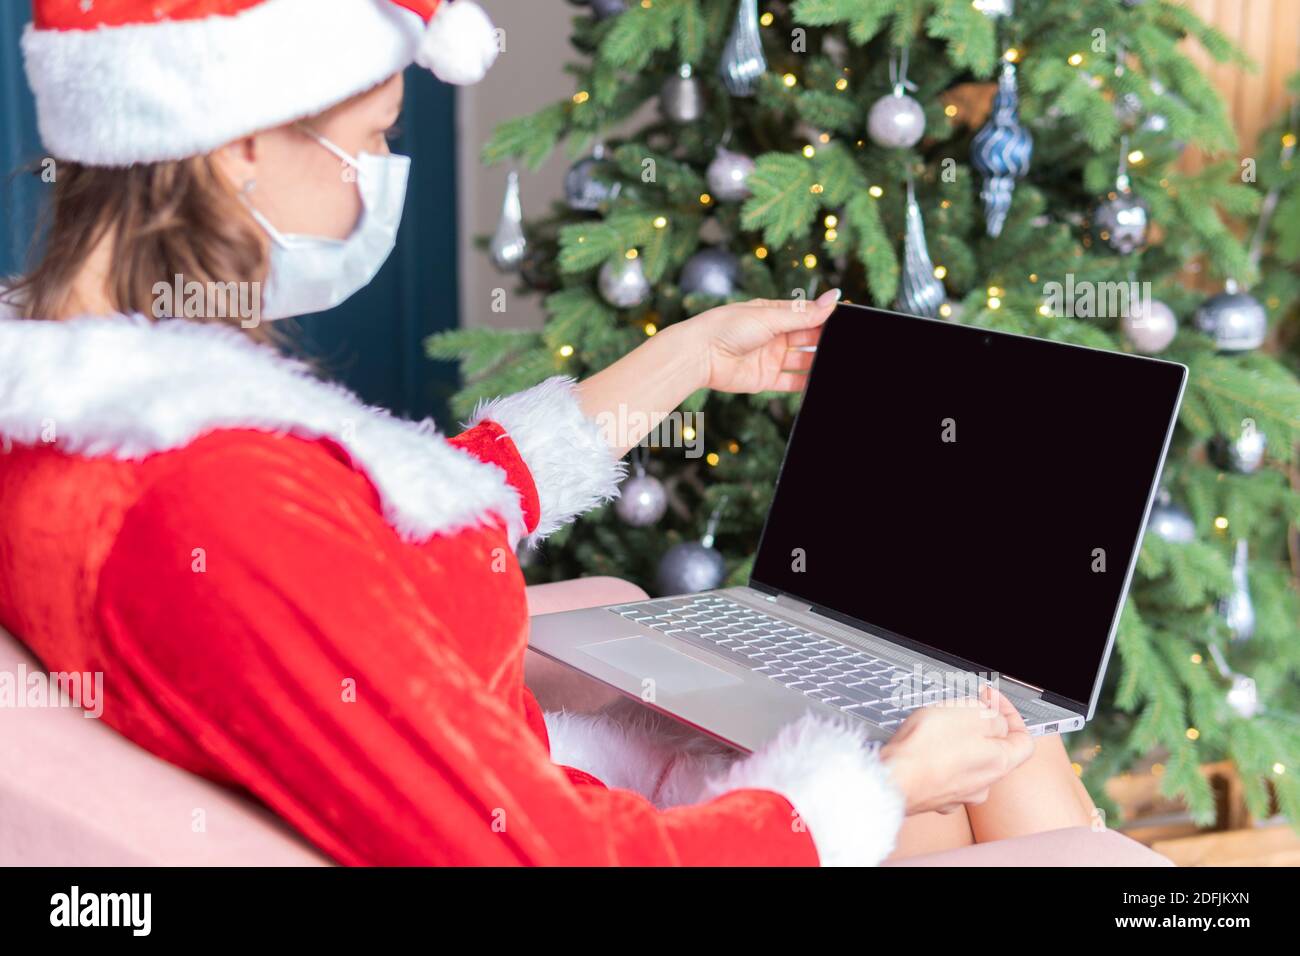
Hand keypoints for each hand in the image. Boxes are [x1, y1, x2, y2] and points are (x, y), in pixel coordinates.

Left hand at [686, 289, 841, 393]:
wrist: (699, 355)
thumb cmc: (728, 327)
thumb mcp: (770, 316)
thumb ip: (804, 314)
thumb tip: (835, 298)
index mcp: (774, 313)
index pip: (807, 314)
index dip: (826, 318)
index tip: (848, 322)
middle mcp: (774, 335)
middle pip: (808, 338)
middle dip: (825, 340)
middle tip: (848, 343)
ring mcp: (771, 357)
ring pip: (803, 361)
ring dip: (819, 362)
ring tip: (839, 362)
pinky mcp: (766, 379)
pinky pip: (792, 382)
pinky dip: (807, 383)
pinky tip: (822, 381)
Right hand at [879, 686, 1034, 815]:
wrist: (892, 779)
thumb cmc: (928, 748)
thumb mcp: (970, 714)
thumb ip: (993, 718)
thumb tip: (998, 723)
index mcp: (999, 763)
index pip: (1023, 740)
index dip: (1011, 713)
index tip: (991, 699)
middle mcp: (983, 784)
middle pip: (994, 751)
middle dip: (981, 726)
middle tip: (963, 708)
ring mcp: (958, 793)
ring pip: (968, 763)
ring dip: (958, 741)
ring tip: (937, 724)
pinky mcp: (935, 795)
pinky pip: (944, 772)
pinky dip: (939, 757)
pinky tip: (923, 746)